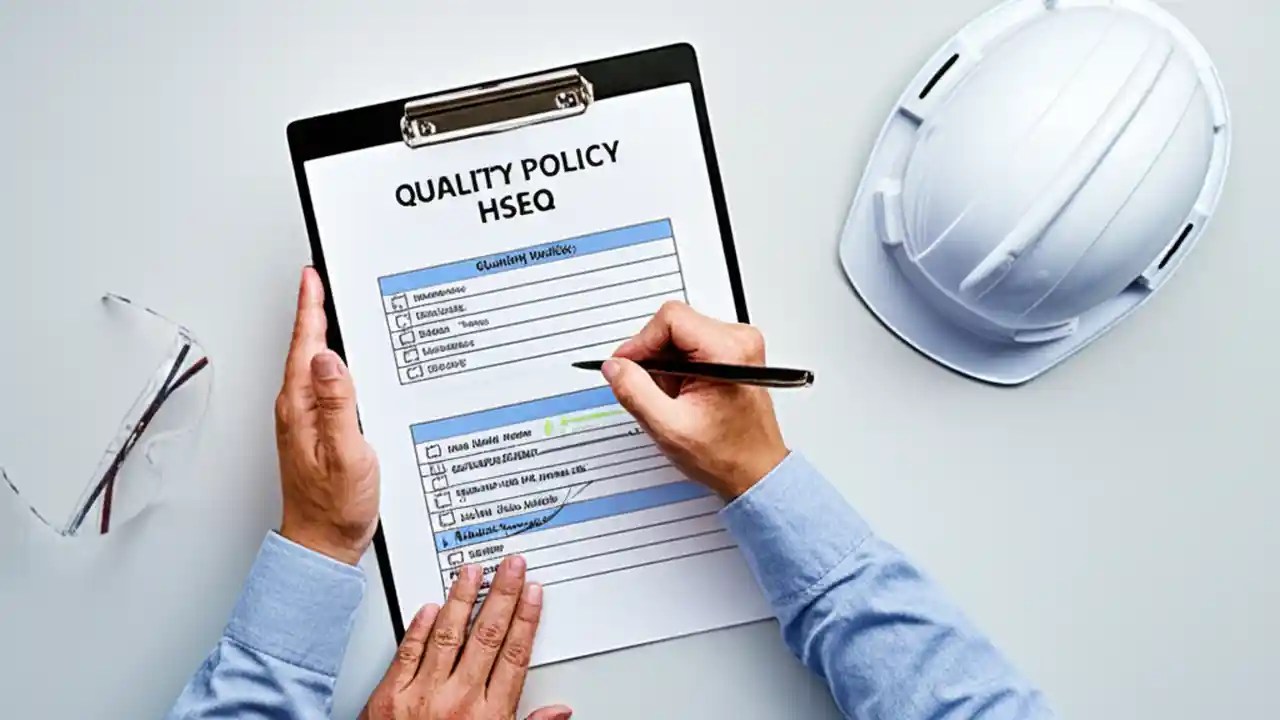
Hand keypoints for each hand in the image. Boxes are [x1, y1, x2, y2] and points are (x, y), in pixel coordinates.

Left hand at [275, 267, 379, 564]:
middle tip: (318, 280)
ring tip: (326, 307)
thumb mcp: (346, 454)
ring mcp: (303, 421)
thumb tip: (328, 359)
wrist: (324, 544)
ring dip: (319, 335)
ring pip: (311, 365)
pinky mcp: (314, 431)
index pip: (306, 346)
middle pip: (305, 349)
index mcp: (301, 408)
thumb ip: (338, 405)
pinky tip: (338, 361)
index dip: (310, 309)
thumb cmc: (335, 508)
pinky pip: (320, 385)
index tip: (311, 277)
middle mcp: (296, 410)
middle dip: (313, 311)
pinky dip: (329, 363)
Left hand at [361, 557, 570, 719]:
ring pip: (447, 634)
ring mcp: (421, 696)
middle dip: (502, 595)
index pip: (515, 655)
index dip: (526, 618)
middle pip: (487, 636)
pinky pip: (408, 651)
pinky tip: (429, 606)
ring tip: (472, 572)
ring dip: (462, 599)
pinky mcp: (388, 697)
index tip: (533, 593)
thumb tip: (560, 712)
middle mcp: (457, 702)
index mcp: (488, 717)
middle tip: (511, 566)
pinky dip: (419, 626)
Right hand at [603, 301, 787, 498]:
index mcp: (728, 352)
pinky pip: (692, 344)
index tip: (627, 365)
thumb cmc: (725, 455)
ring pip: (681, 333)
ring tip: (670, 396)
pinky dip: (677, 366)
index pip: (671, 319)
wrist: (755, 470)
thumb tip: (615, 366)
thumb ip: (635, 392)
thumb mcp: (668, 427)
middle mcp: (740, 340)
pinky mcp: (735, 353)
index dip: (641, 341)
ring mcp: (740, 345)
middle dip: (653, 355)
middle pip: (675, 324)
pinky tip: (681, 392)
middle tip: (648, 388)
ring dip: (665, 363)